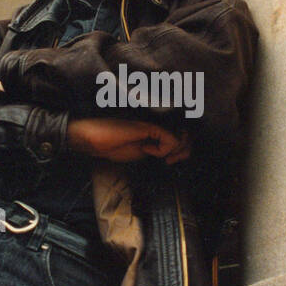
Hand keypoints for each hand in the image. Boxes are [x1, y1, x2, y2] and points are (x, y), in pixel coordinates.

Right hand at [68, 118, 190, 163]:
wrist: (96, 140)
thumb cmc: (113, 145)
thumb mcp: (141, 152)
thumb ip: (158, 150)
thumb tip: (174, 153)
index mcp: (158, 130)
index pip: (183, 134)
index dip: (184, 149)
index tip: (170, 161)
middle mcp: (159, 124)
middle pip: (188, 134)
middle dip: (184, 151)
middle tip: (169, 161)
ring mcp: (154, 123)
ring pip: (182, 136)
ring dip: (174, 151)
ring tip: (161, 157)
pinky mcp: (149, 126)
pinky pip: (169, 139)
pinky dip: (161, 150)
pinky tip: (147, 149)